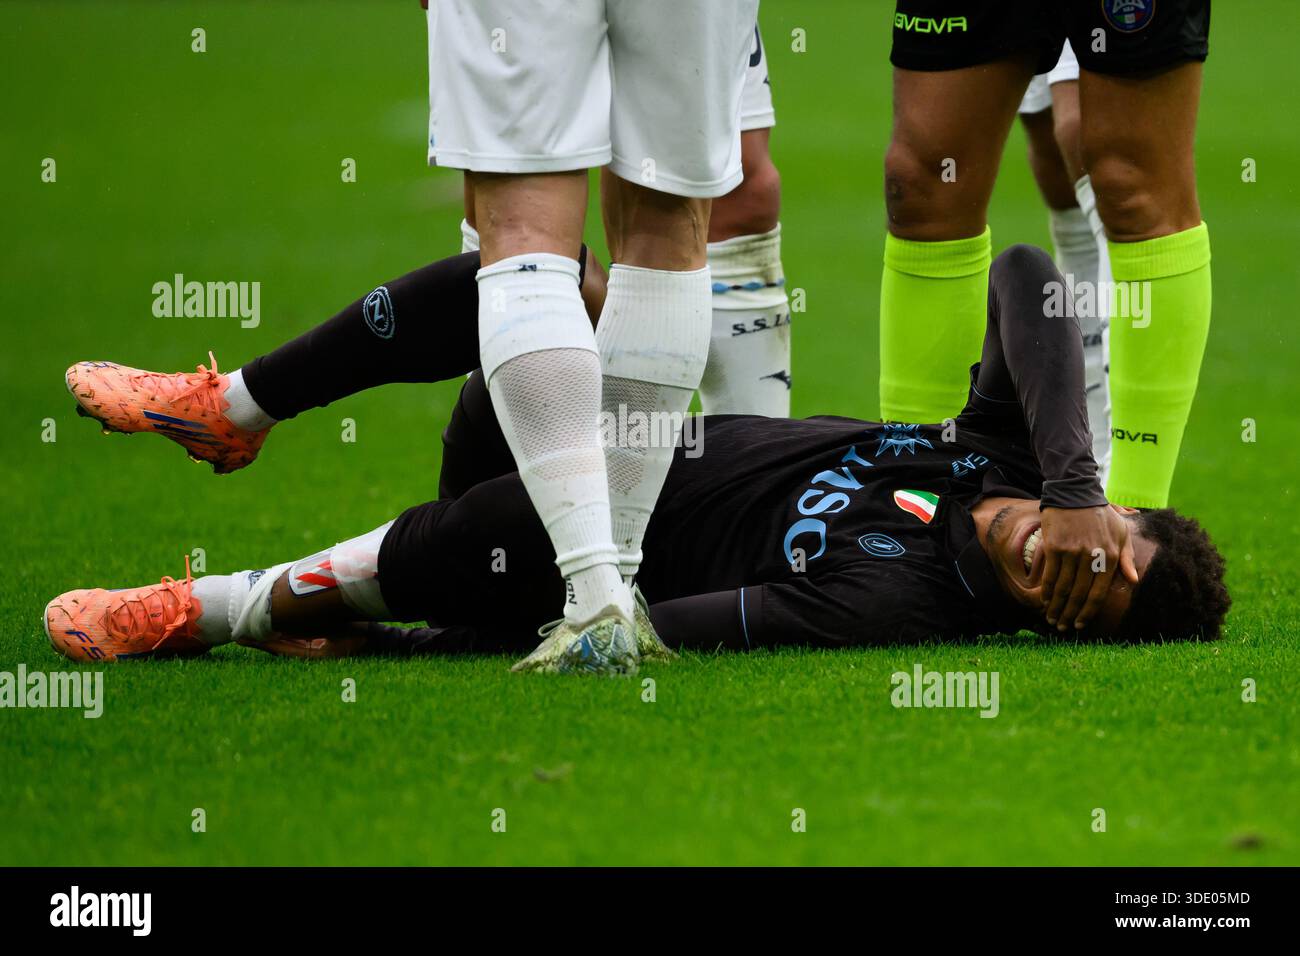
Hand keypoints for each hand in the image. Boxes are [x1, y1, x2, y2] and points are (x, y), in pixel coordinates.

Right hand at [1034, 505, 1138, 631]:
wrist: (1075, 494)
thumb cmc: (1101, 515)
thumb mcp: (1121, 534)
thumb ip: (1127, 558)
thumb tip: (1134, 581)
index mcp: (1109, 556)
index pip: (1098, 593)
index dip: (1088, 612)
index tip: (1080, 624)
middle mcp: (1091, 557)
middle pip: (1079, 594)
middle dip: (1070, 614)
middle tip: (1063, 627)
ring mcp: (1072, 552)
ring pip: (1063, 587)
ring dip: (1056, 606)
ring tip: (1052, 618)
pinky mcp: (1055, 546)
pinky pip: (1050, 574)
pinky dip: (1047, 590)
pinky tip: (1044, 600)